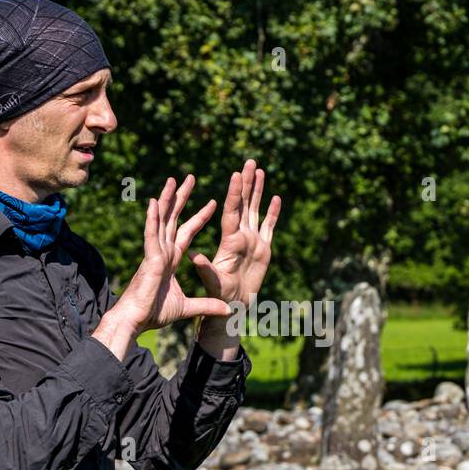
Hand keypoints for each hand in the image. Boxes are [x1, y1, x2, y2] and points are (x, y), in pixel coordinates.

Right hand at [112, 175, 230, 336]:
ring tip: (174, 180)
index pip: (188, 232)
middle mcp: (163, 251)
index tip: (213, 203)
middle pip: (174, 219)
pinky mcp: (149, 259)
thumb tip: (227, 310)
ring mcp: (155, 253)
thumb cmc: (154, 313)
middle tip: (190, 178)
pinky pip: (151, 235)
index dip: (199, 217)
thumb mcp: (188, 307)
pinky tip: (155, 202)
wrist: (136, 320)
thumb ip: (207, 305)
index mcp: (171, 259)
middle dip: (183, 198)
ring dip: (168, 200)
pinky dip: (152, 218)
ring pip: (161, 220)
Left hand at [190, 159, 280, 307]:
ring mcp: (253, 242)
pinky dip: (272, 213)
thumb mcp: (212, 283)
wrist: (233, 308)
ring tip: (259, 170)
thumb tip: (193, 256)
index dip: (233, 194)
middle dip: (246, 183)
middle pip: (243, 204)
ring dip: (257, 191)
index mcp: (228, 242)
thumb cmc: (220, 298)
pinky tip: (276, 197)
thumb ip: (206, 269)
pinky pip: (268, 227)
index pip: (231, 212)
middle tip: (249, 161)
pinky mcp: (263, 250)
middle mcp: (240, 237)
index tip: (235, 175)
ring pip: (255, 210)